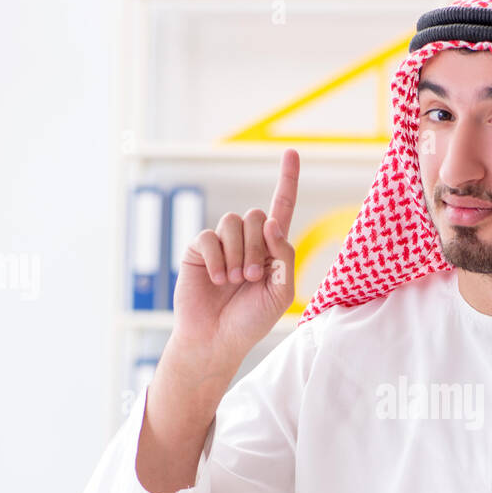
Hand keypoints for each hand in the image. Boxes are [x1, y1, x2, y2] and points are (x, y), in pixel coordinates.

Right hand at [168, 148, 298, 371]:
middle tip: (251, 278)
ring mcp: (221, 243)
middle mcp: (247, 240)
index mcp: (271, 248)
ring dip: (239, 254)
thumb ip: (284, 255)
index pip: (281, 207)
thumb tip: (271, 221)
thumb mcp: (281, 290)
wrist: (217, 340)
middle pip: (256, 215)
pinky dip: (218, 259)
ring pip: (234, 222)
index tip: (292, 152)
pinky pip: (210, 237)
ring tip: (235, 280)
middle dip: (257, 247)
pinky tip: (218, 280)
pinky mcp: (199, 249)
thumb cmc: (251, 320)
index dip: (287, 180)